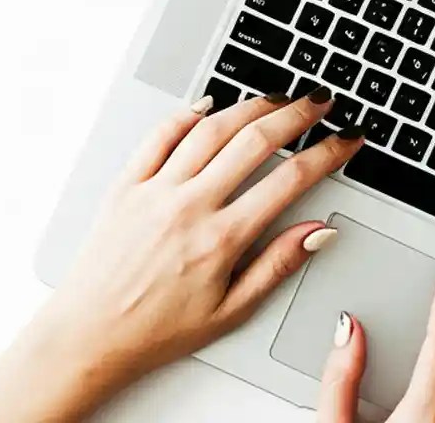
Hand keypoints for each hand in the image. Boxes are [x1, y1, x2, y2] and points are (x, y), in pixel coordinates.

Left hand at [0, 87, 360, 421]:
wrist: (87, 336)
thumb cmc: (156, 331)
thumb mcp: (231, 311)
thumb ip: (278, 265)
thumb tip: (318, 232)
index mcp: (221, 239)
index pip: (290, 179)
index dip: (328, 153)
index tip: (347, 140)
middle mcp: (189, 206)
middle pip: (255, 140)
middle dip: (297, 114)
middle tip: (320, 101)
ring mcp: (155, 191)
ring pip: (211, 129)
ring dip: (251, 105)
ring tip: (278, 97)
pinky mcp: (126, 186)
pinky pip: (159, 136)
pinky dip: (187, 114)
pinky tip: (210, 106)